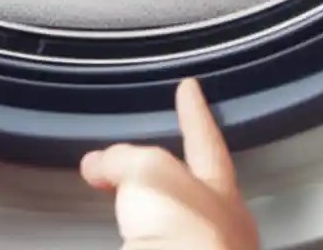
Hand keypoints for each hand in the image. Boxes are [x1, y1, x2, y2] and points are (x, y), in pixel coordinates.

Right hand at [81, 79, 259, 249]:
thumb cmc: (187, 240)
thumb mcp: (150, 174)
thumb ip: (126, 161)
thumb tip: (101, 164)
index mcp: (221, 194)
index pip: (205, 141)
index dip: (194, 113)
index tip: (189, 89)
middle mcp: (214, 231)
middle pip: (185, 189)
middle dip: (157, 169)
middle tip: (126, 157)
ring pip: (163, 225)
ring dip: (137, 211)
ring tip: (112, 199)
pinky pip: (143, 244)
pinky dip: (131, 236)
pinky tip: (119, 235)